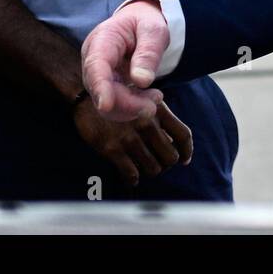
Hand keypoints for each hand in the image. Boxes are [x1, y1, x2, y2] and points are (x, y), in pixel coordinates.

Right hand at [71, 98, 192, 186]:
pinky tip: (131, 175)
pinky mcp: (112, 149)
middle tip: (159, 162)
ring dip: (151, 171)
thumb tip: (172, 139)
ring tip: (145, 167)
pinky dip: (133, 178)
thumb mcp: (143, 98)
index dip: (187, 150)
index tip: (185, 159)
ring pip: (153, 168)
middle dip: (167, 163)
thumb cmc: (116, 96)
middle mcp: (146, 124)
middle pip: (171, 156)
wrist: (85, 95)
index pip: (183, 135)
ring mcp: (130, 137)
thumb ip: (159, 116)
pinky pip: (131, 174)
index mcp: (157, 109)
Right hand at [81, 0, 169, 120]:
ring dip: (131, 107)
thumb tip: (141, 81)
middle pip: (101, 88)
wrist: (137, 23)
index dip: (100, 87)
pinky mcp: (105, 85)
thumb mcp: (153, 31)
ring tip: (156, 97)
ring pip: (107, 101)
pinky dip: (132, 107)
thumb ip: (148, 53)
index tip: (106, 106)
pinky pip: (114, 103)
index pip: (96, 66)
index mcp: (102, 40)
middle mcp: (93, 58)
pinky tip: (149, 97)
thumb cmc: (144, 23)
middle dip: (128, 103)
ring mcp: (96, 74)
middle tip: (155, 102)